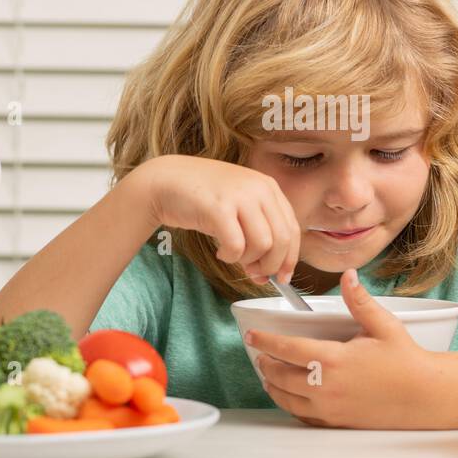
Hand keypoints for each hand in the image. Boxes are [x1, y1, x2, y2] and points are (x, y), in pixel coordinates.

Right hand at [132, 154, 300, 284]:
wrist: (165, 181)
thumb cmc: (203, 199)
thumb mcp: (239, 207)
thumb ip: (258, 232)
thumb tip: (271, 272)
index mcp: (269, 186)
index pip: (292, 229)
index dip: (290, 258)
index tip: (283, 277)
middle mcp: (259, 188)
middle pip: (282, 240)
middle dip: (270, 265)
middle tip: (253, 272)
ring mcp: (239, 196)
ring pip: (263, 245)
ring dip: (248, 260)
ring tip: (232, 255)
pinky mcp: (219, 208)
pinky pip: (237, 246)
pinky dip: (230, 256)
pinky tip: (220, 251)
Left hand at [246, 268, 431, 428]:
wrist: (424, 396)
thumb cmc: (406, 360)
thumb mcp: (384, 325)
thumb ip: (360, 302)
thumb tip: (348, 276)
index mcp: (334, 360)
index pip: (288, 348)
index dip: (266, 341)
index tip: (252, 336)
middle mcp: (326, 387)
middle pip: (281, 376)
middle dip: (265, 363)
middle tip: (259, 354)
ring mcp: (330, 408)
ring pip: (287, 399)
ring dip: (273, 386)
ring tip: (267, 376)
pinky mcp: (337, 421)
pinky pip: (303, 416)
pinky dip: (290, 405)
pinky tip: (290, 397)